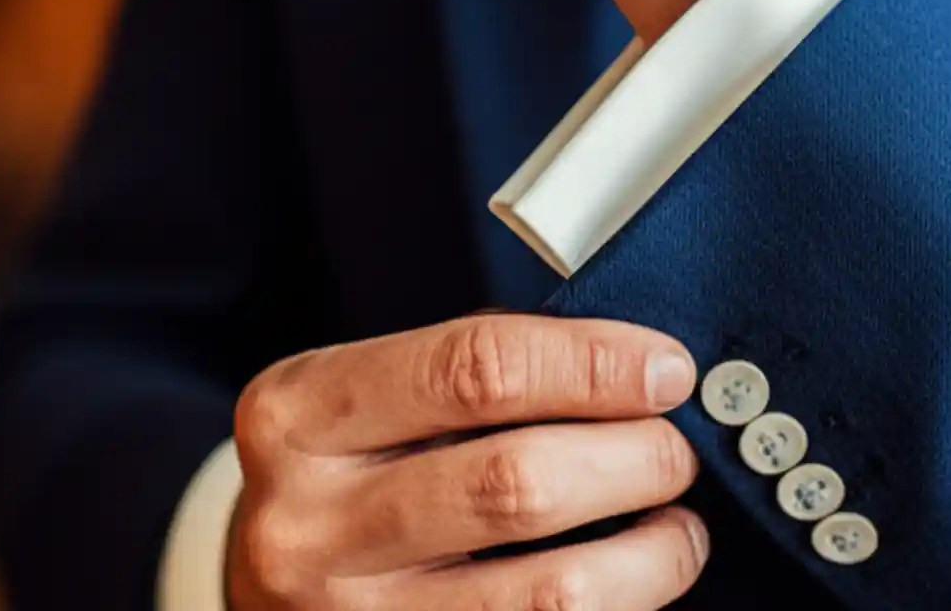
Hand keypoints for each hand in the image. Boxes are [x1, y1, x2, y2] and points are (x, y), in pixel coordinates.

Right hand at [228, 314, 706, 609]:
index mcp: (301, 412)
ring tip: (677, 525)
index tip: (667, 370)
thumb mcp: (374, 395)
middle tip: (677, 449)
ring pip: (548, 594)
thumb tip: (636, 371)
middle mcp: (308, 522)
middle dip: (634, 459)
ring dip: (649, 554)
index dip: (594, 365)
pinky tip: (636, 580)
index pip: (474, 368)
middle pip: (517, 483)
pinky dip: (619, 607)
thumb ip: (479, 373)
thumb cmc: (349, 469)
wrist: (273, 579)